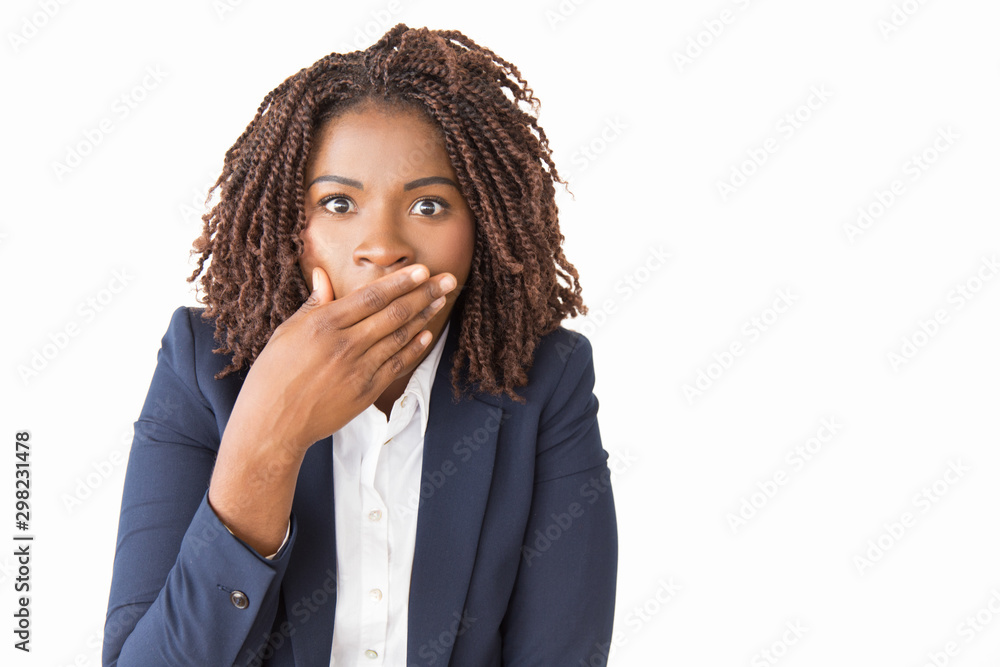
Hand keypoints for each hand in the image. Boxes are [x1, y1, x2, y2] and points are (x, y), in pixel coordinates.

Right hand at [225, 263, 455, 459]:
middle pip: (393, 313)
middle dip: (423, 293)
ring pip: (400, 337)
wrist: (274, 423)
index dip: (400, 282)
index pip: (371, 296)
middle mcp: (345, 344)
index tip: (422, 270)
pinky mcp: (366, 391)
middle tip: (448, 280)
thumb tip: (322, 274)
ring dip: (424, 317)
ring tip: (441, 300)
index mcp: (324, 324)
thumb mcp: (287, 332)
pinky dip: (414, 348)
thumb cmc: (274, 374)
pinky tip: (427, 334)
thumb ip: (313, 304)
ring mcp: (358, 369)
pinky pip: (397, 365)